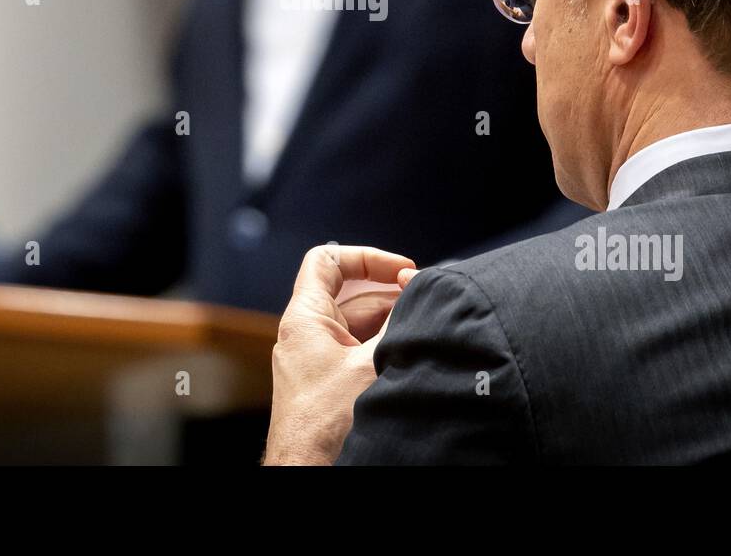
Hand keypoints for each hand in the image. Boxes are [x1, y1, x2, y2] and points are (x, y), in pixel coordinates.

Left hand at [263, 245, 417, 464]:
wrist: (308, 472)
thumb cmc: (327, 423)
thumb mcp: (371, 364)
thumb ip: (398, 324)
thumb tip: (423, 293)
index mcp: (304, 318)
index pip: (328, 261)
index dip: (368, 258)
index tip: (402, 270)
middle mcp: (307, 335)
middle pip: (352, 294)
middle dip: (391, 294)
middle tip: (425, 300)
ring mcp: (317, 360)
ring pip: (359, 324)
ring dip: (391, 322)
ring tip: (423, 326)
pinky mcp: (328, 383)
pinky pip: (357, 350)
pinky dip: (383, 345)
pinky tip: (410, 352)